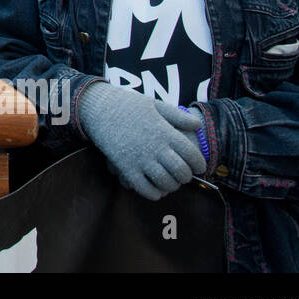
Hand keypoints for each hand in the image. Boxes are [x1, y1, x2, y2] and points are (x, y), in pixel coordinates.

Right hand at [77, 82, 205, 200]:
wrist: (98, 108)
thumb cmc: (127, 104)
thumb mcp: (154, 104)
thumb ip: (177, 116)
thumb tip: (197, 125)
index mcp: (165, 132)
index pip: (192, 154)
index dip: (199, 164)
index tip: (198, 167)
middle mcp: (156, 148)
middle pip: (181, 172)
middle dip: (186, 177)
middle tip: (184, 175)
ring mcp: (140, 159)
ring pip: (165, 183)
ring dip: (172, 186)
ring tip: (171, 183)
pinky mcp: (126, 168)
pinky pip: (144, 188)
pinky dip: (154, 193)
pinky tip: (156, 190)